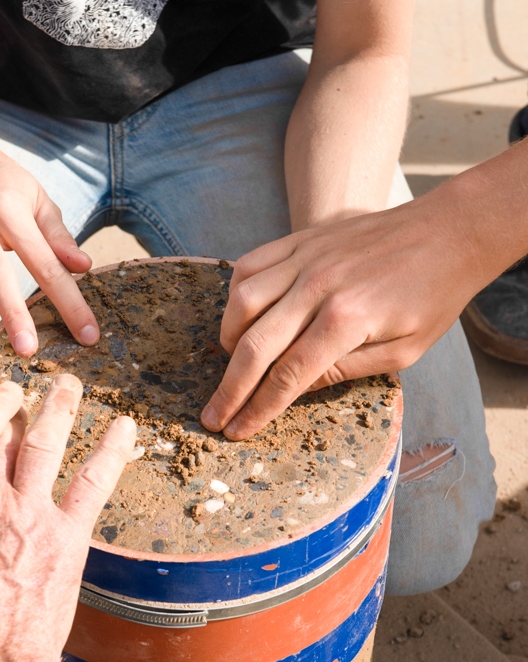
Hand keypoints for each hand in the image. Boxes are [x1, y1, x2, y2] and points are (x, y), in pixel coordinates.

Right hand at [0, 377, 135, 661]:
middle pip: (8, 433)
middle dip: (22, 404)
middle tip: (32, 388)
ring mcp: (30, 514)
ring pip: (48, 442)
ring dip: (63, 406)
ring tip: (70, 385)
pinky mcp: (67, 539)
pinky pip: (94, 483)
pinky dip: (112, 451)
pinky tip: (126, 430)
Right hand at [200, 198, 481, 437]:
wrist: (449, 231)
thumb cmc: (433, 295)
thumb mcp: (404, 350)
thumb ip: (347, 370)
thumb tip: (296, 388)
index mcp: (347, 319)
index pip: (288, 375)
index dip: (258, 408)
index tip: (236, 430)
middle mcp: (317, 286)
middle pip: (255, 346)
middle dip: (230, 389)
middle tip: (212, 417)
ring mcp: (305, 258)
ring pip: (242, 303)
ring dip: (228, 342)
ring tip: (232, 368)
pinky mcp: (300, 240)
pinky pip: (248, 266)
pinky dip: (235, 297)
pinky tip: (239, 320)